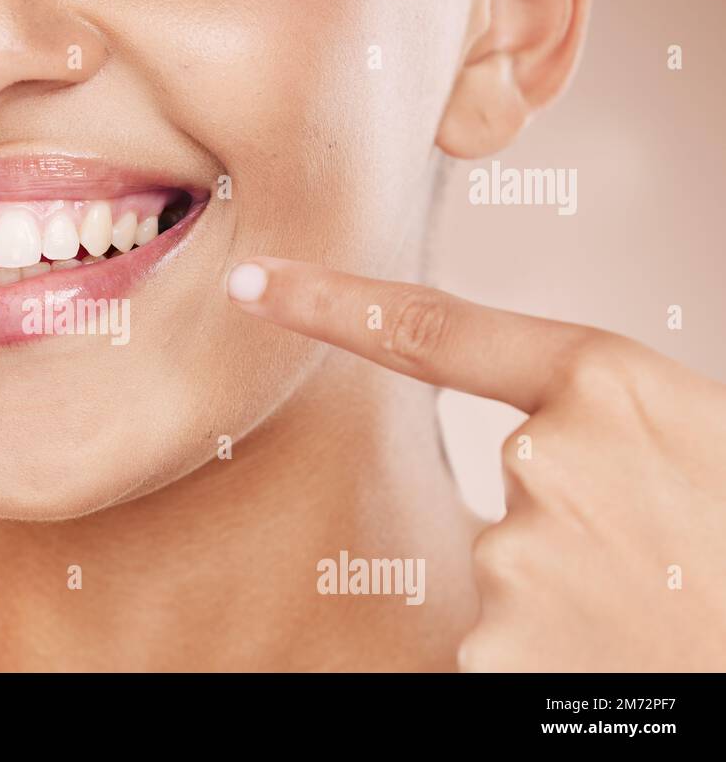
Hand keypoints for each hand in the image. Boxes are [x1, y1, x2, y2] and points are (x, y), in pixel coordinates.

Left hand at [227, 258, 725, 671]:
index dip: (334, 304)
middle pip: (509, 481)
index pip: (437, 330)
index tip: (256, 285)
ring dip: (569, 590)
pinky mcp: (498, 645)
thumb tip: (539, 457)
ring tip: (656, 608)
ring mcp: (518, 557)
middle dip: (567, 519)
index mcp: (609, 390)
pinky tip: (618, 651)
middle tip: (662, 559)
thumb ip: (608, 434)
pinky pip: (502, 635)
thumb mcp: (700, 442)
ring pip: (511, 566)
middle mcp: (548, 461)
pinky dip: (552, 646)